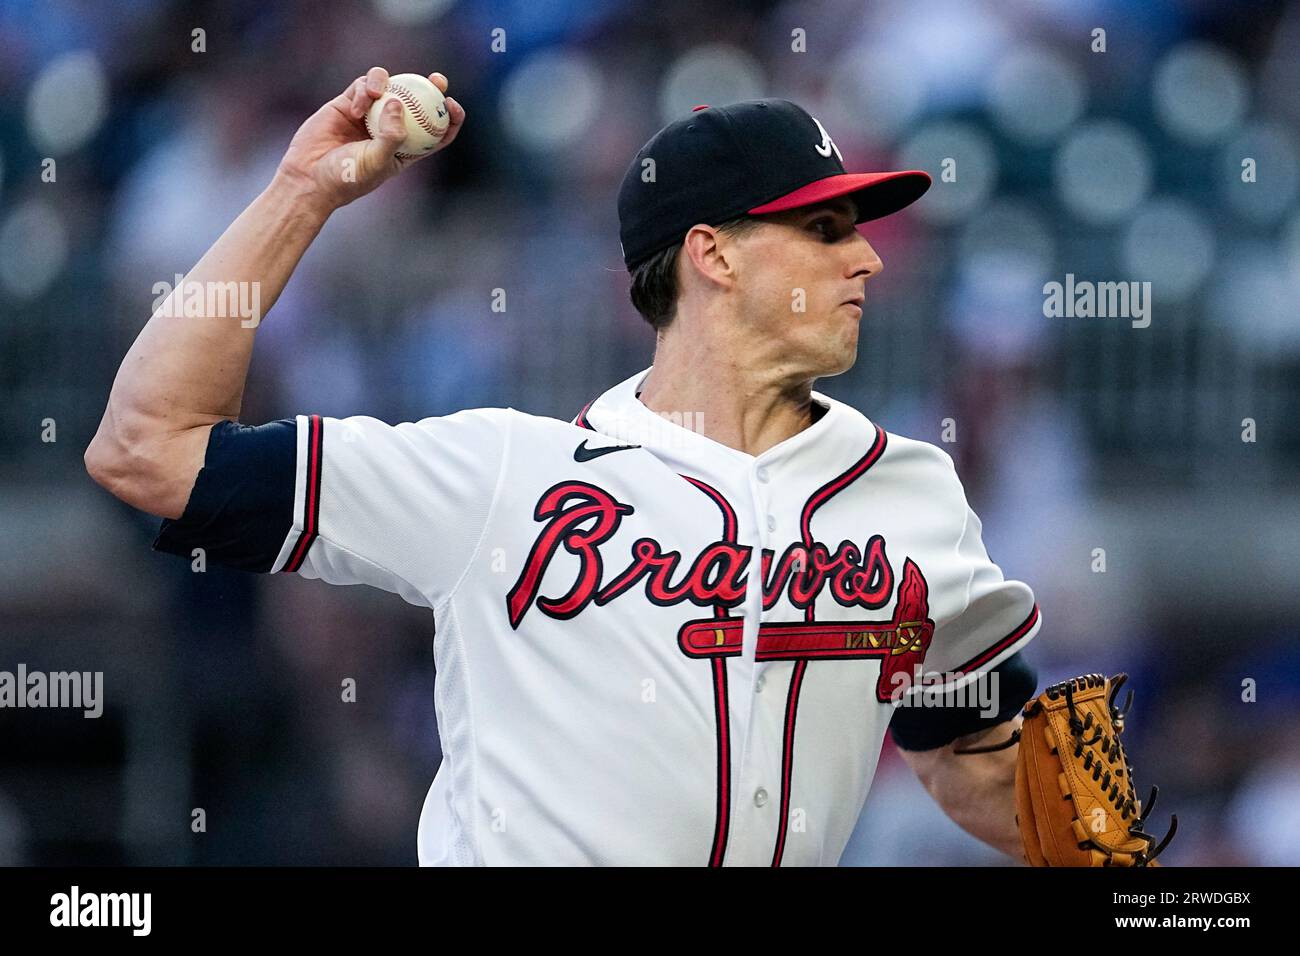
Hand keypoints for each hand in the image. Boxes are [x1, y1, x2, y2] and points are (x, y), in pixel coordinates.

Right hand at [275, 67, 464, 213]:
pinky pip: (364, 86)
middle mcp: (391, 129)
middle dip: (432, 88)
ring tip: (378, 95)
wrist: (308, 176)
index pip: (436, 131)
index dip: (450, 117)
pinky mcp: (350, 103)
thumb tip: (398, 103)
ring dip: (389, 84)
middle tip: (437, 80)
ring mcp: (371, 114)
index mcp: (406, 148)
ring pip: (391, 88)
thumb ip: (390, 135)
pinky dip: (365, 90)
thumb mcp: (375, 162)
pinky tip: (358, 106)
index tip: (451, 105)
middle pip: (419, 104)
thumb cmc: (346, 178)